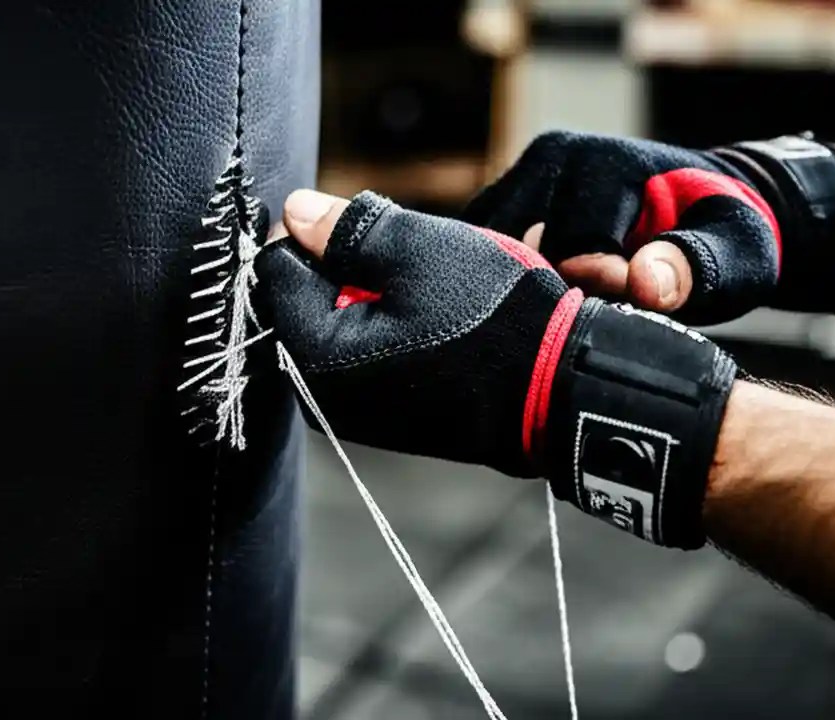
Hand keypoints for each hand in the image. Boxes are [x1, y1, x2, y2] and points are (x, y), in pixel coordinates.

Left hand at [256, 189, 737, 548]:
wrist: (558, 387)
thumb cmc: (490, 318)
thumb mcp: (416, 248)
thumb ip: (345, 228)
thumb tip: (294, 212)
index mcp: (313, 350)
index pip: (276, 267)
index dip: (314, 233)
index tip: (362, 226)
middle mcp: (320, 391)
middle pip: (307, 297)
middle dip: (348, 266)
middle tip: (410, 261)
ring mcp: (355, 411)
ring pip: (343, 321)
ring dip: (377, 294)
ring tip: (433, 291)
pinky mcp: (387, 417)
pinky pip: (371, 352)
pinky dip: (396, 326)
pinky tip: (440, 321)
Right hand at [462, 130, 783, 324]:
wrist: (709, 206)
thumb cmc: (724, 238)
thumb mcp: (735, 255)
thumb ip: (694, 267)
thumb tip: (640, 282)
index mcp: (606, 162)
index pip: (571, 253)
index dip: (597, 298)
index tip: (630, 307)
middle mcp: (553, 156)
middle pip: (522, 256)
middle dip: (556, 294)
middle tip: (599, 310)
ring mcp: (522, 175)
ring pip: (489, 254)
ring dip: (521, 288)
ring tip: (570, 304)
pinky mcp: (504, 198)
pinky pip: (480, 250)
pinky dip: (501, 280)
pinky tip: (540, 297)